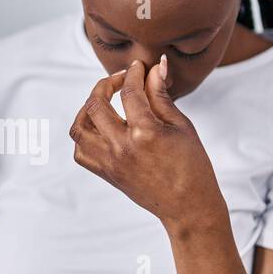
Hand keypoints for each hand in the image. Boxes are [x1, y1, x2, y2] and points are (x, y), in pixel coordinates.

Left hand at [68, 56, 223, 230]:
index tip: (139, 67)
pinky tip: (100, 127)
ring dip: (87, 109)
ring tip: (103, 102)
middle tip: (120, 80)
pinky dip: (84, 135)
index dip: (134, 73)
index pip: (130, 91)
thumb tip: (156, 67)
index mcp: (145, 133)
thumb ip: (162, 95)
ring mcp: (110, 162)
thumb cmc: (192, 166)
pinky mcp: (106, 174)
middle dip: (105, 85)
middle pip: (95, 105)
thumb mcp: (182, 126)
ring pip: (79, 128)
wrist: (188, 206)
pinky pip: (80, 152)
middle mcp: (121, 147)